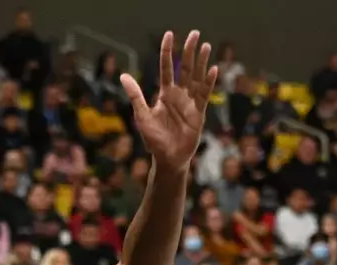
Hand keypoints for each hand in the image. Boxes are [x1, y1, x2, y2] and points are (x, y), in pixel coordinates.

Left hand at [120, 31, 215, 173]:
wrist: (168, 159)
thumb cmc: (153, 140)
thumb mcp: (142, 116)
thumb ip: (136, 96)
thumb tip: (123, 76)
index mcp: (165, 94)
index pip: (166, 68)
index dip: (168, 52)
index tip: (170, 35)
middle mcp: (178, 95)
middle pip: (185, 68)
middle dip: (189, 51)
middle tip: (195, 33)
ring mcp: (190, 103)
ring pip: (197, 78)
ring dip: (202, 63)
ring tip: (206, 46)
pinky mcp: (200, 113)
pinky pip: (205, 95)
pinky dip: (209, 82)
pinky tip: (213, 70)